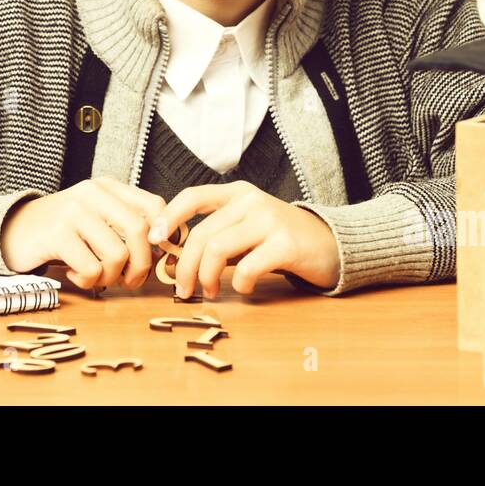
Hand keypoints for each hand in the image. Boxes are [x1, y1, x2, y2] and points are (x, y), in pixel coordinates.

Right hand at [0, 179, 165, 292]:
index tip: (158, 256)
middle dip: (141, 266)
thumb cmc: (63, 232)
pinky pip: (91, 269)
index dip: (164, 233)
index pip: (154, 204)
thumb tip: (165, 249)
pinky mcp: (57, 234)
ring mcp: (74, 212)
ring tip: (94, 275)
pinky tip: (74, 273)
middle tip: (129, 281)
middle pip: (139, 231)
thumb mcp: (96, 219)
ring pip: (117, 255)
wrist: (12, 231)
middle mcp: (92, 193)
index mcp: (107, 187)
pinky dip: (87, 281)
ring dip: (110, 277)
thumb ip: (125, 226)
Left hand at [147, 181, 340, 297]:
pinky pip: (247, 268)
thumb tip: (174, 260)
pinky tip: (244, 289)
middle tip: (182, 289)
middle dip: (184, 267)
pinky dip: (239, 285)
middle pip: (201, 234)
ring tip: (210, 292)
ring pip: (217, 250)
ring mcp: (269, 220)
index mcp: (237, 194)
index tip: (153, 239)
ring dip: (206, 278)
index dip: (168, 217)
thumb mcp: (246, 228)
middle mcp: (251, 201)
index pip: (193, 196)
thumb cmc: (280, 240)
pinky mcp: (285, 243)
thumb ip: (217, 236)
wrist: (330, 244)